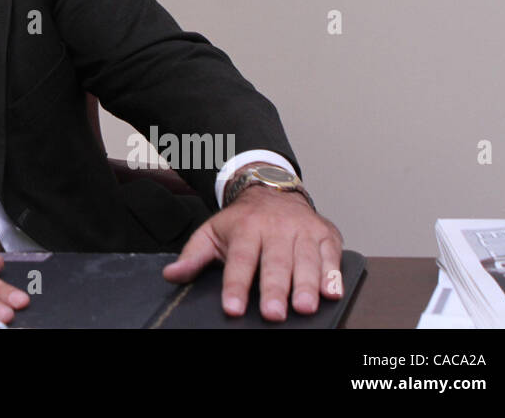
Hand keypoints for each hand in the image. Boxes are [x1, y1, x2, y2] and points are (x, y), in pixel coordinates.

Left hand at [162, 183, 343, 320]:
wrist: (271, 190)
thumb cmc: (241, 220)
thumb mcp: (212, 232)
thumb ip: (193, 256)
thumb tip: (171, 275)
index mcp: (245, 228)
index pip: (239, 260)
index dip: (235, 285)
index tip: (232, 308)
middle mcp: (275, 228)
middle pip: (275, 262)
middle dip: (274, 288)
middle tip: (273, 314)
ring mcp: (302, 230)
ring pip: (305, 260)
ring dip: (306, 285)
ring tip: (304, 307)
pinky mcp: (325, 234)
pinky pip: (331, 255)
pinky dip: (333, 274)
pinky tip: (332, 292)